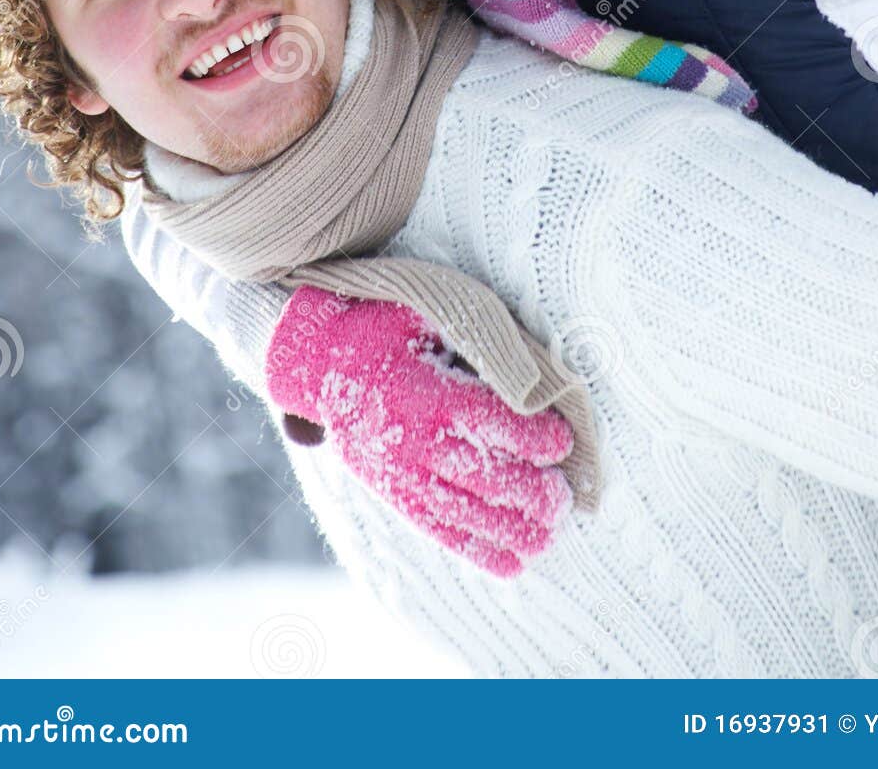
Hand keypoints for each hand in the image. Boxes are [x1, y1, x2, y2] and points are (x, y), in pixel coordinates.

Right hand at [265, 286, 574, 577]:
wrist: (315, 361)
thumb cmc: (382, 329)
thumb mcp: (423, 314)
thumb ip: (472, 337)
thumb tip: (529, 362)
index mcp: (423, 391)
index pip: (486, 419)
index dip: (529, 434)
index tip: (562, 442)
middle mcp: (410, 439)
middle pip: (478, 472)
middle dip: (527, 491)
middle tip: (562, 499)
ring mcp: (398, 472)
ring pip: (461, 510)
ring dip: (509, 529)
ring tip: (547, 537)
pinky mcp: (392, 492)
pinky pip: (436, 528)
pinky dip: (475, 550)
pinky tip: (511, 565)